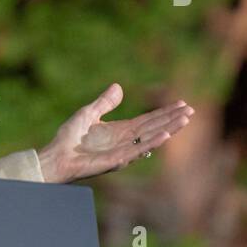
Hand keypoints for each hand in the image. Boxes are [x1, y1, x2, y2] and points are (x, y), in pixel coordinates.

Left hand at [36, 83, 192, 183]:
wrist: (55, 155)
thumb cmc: (68, 138)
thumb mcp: (88, 113)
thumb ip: (104, 103)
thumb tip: (118, 86)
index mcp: (120, 130)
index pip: (148, 120)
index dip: (164, 112)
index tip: (182, 104)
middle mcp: (125, 141)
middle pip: (154, 128)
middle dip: (172, 119)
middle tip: (191, 111)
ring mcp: (122, 151)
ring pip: (150, 139)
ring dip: (168, 129)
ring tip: (185, 120)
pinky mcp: (116, 160)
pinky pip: (137, 151)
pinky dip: (152, 143)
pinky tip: (165, 135)